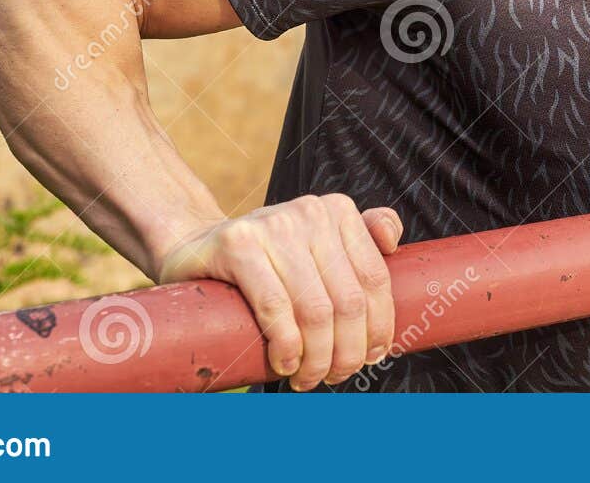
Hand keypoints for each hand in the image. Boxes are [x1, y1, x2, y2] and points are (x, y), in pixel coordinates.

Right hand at [155, 194, 402, 389]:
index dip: (379, 326)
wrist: (196, 248)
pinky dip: (286, 346)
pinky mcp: (238, 244)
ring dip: (317, 358)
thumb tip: (393, 242)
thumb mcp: (315, 243)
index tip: (371, 357)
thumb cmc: (267, 258)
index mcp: (338, 211)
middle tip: (335, 376)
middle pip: (347, 300)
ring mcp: (274, 225)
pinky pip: (276, 307)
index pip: (374, 278)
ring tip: (308, 378)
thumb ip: (360, 239)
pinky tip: (285, 364)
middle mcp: (310, 212)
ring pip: (315, 310)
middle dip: (347, 352)